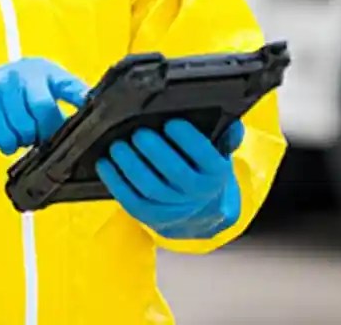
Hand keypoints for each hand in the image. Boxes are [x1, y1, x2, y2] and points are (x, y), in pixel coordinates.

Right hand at [0, 57, 88, 154]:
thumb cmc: (19, 94)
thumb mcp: (43, 86)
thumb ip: (67, 99)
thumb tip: (90, 125)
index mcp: (46, 72)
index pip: (69, 85)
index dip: (83, 98)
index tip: (96, 112)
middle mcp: (23, 75)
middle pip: (44, 109)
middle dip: (47, 130)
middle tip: (43, 135)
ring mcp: (1, 89)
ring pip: (24, 129)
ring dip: (27, 139)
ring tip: (23, 132)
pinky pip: (6, 139)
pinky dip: (10, 145)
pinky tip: (8, 135)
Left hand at [95, 119, 241, 239]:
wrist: (201, 214)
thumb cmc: (204, 172)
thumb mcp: (219, 154)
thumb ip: (226, 137)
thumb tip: (234, 123)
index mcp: (216, 175)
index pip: (206, 157)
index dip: (188, 139)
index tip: (171, 122)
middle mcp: (197, 195)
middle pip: (175, 173)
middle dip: (154, 151)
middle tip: (139, 133)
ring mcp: (174, 209)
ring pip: (150, 188)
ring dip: (130, 165)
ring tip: (118, 145)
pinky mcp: (151, 217)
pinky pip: (131, 201)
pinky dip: (116, 182)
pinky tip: (106, 163)